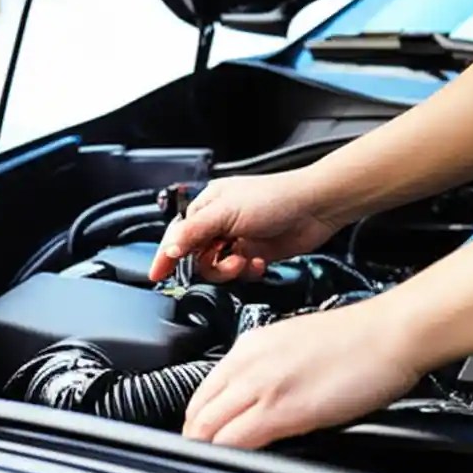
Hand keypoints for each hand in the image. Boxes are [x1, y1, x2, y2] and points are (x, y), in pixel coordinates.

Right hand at [149, 170, 346, 282]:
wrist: (315, 208)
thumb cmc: (276, 197)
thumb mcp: (225, 213)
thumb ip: (193, 233)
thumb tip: (168, 249)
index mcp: (207, 206)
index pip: (177, 234)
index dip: (166, 255)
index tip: (157, 275)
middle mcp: (220, 222)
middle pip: (195, 256)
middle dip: (208, 264)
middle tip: (223, 261)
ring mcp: (238, 239)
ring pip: (216, 268)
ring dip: (228, 269)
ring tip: (243, 261)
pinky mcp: (254, 253)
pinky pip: (239, 272)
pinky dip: (247, 271)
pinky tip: (258, 262)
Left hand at [182, 300, 420, 447]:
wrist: (391, 332)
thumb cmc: (358, 340)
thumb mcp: (296, 345)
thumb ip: (269, 369)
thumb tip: (257, 400)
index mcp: (250, 345)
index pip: (202, 390)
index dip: (197, 420)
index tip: (202, 438)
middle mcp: (248, 362)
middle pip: (198, 411)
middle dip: (194, 439)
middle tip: (200, 460)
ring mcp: (262, 385)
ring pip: (208, 427)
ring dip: (205, 450)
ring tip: (211, 468)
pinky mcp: (282, 410)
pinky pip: (235, 440)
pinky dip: (226, 456)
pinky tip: (233, 467)